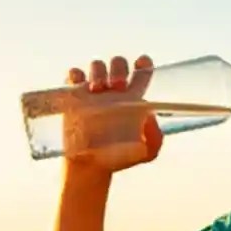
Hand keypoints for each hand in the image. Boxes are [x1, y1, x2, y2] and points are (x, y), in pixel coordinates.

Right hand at [61, 54, 163, 172]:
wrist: (90, 167)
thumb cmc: (119, 159)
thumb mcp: (146, 153)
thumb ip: (156, 138)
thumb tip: (150, 117)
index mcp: (133, 99)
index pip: (141, 72)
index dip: (144, 64)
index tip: (141, 63)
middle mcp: (114, 92)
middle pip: (118, 64)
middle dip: (118, 68)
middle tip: (117, 86)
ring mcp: (94, 93)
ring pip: (97, 65)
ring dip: (98, 71)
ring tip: (97, 89)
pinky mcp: (75, 97)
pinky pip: (74, 75)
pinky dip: (76, 74)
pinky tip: (80, 84)